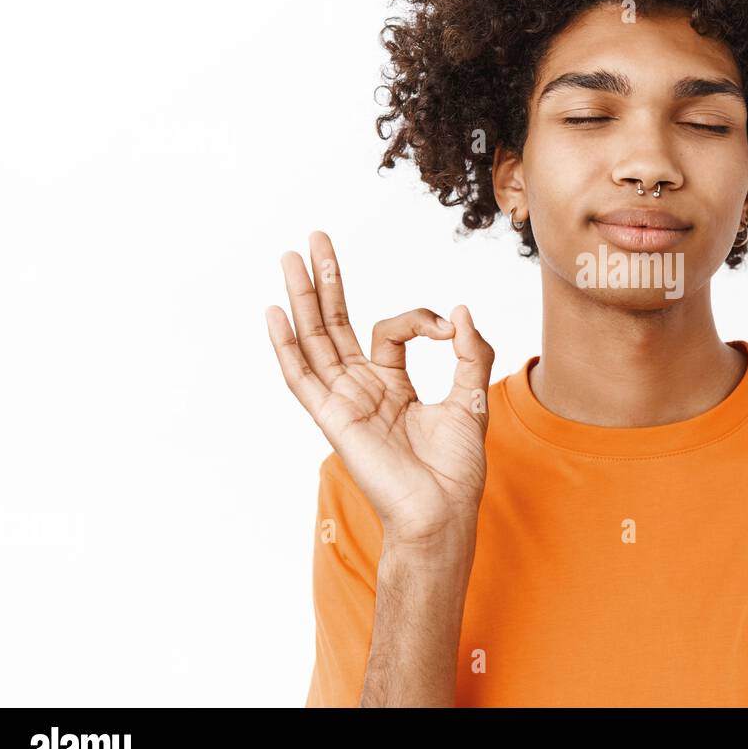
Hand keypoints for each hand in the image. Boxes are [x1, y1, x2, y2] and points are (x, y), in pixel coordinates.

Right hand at [265, 231, 494, 550]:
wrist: (443, 510)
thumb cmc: (456, 466)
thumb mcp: (472, 397)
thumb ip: (471, 353)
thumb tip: (461, 310)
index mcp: (391, 383)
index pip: (391, 330)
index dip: (420, 319)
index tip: (448, 329)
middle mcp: (361, 388)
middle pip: (334, 324)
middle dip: (326, 281)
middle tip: (314, 238)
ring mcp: (343, 401)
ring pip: (314, 340)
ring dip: (302, 298)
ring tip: (290, 257)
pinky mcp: (332, 418)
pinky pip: (301, 378)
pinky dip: (286, 346)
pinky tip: (275, 312)